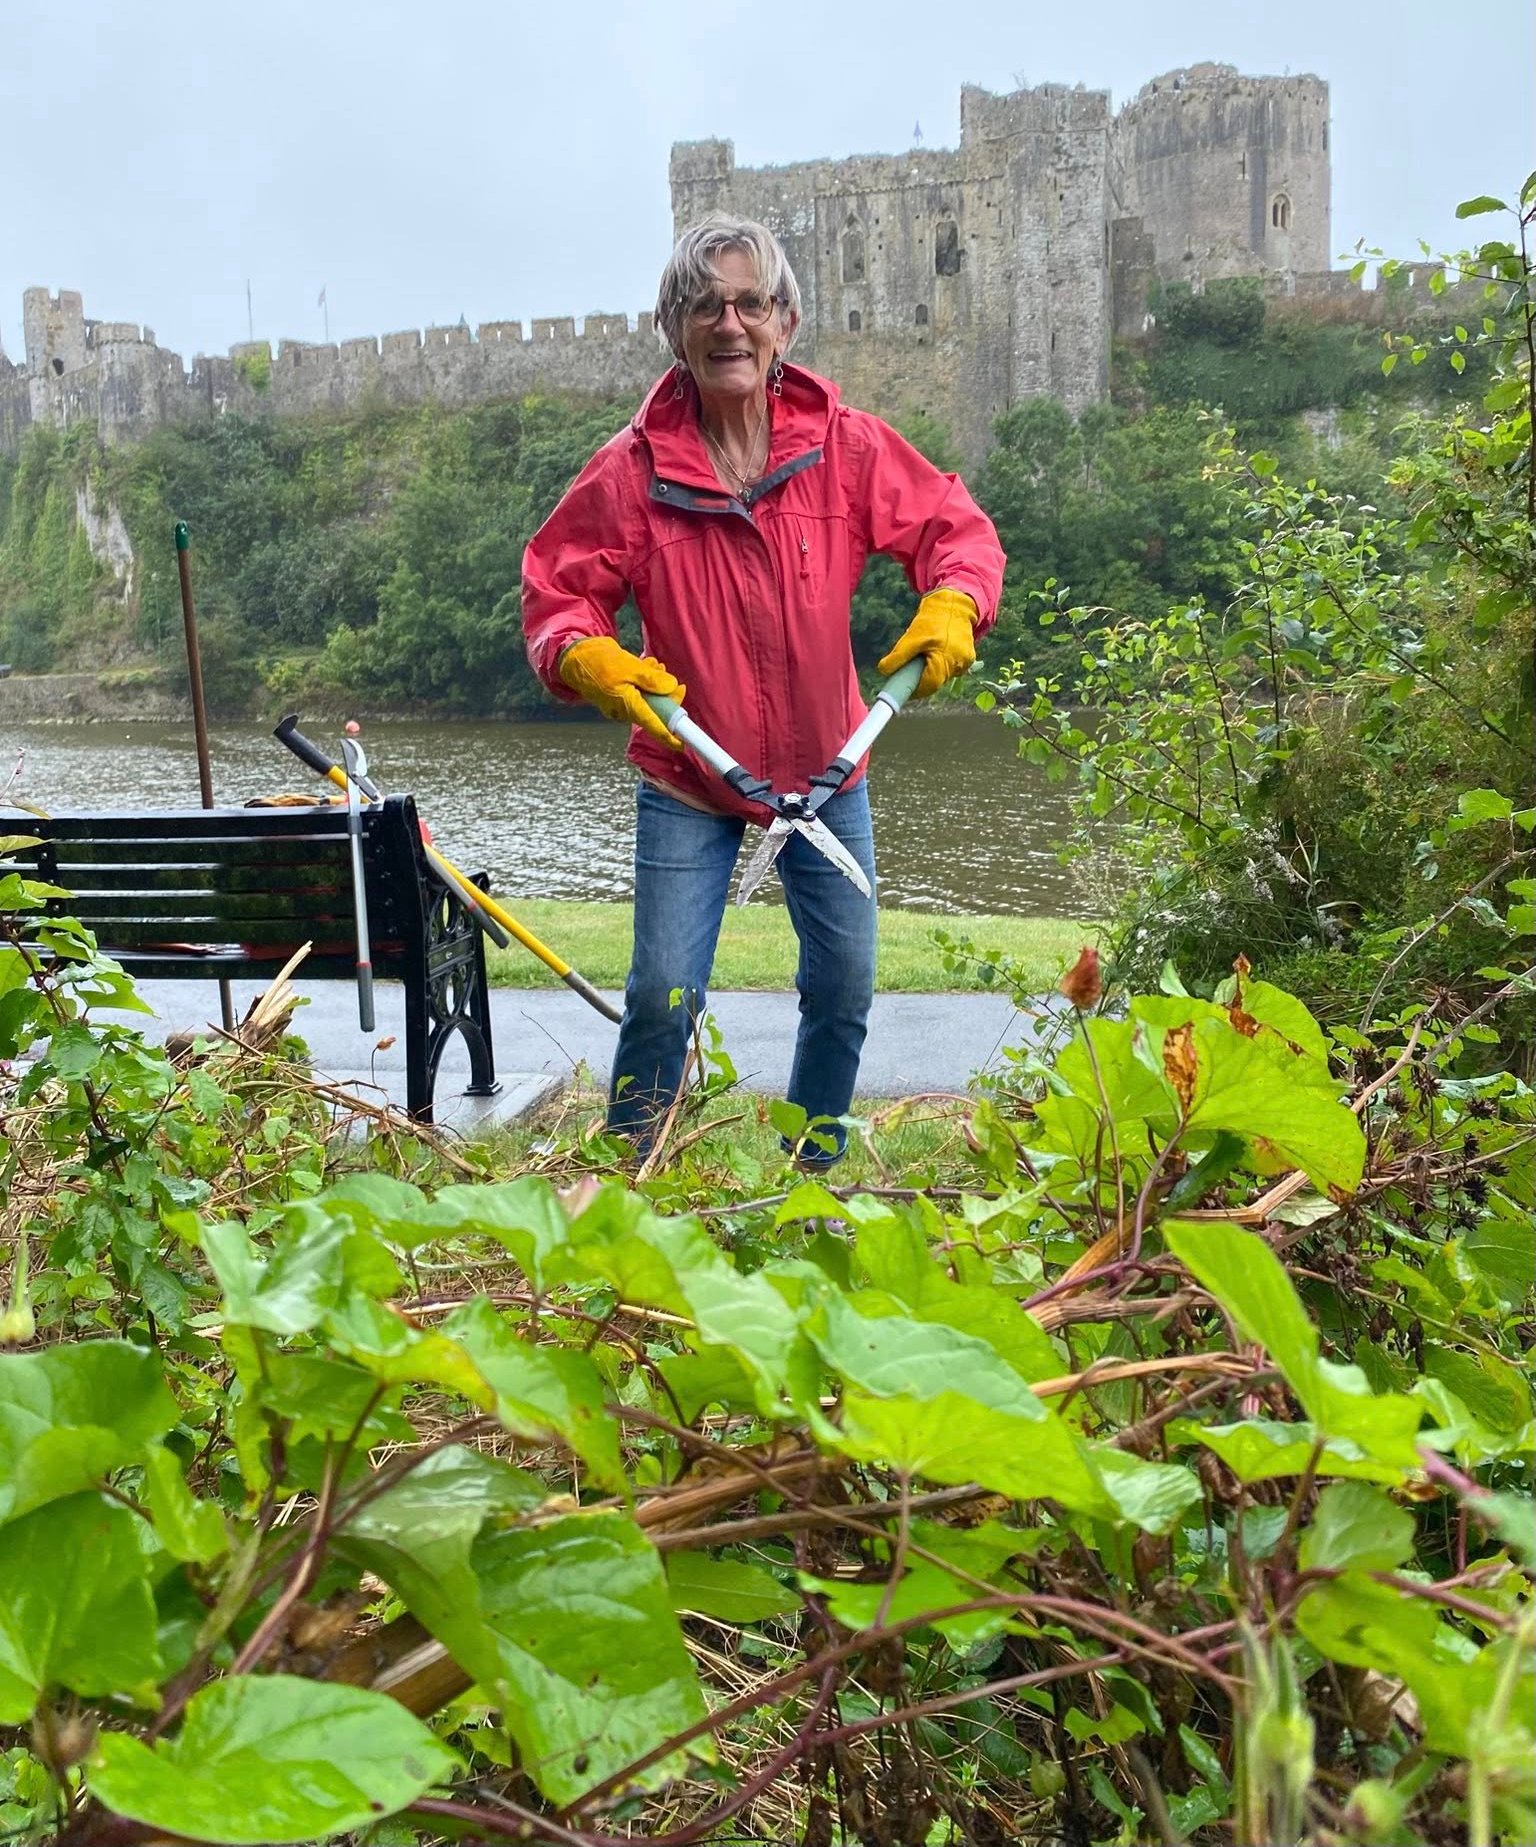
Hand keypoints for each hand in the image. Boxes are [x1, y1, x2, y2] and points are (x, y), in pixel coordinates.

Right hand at [559, 637, 685, 749]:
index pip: (652, 724)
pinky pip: (637, 692)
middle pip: (653, 711)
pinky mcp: (618, 695)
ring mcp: (620, 703)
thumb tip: (671, 686)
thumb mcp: (629, 667)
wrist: (575, 657)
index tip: (682, 743)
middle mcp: (624, 709)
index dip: (668, 735)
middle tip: (674, 682)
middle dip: (666, 697)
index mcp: (627, 705)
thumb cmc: (598, 662)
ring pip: (647, 699)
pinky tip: (644, 666)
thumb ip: (651, 679)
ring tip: (652, 665)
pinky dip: (644, 681)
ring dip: (654, 683)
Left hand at [876, 589, 977, 698]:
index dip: (914, 690)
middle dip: (922, 678)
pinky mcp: (968, 658)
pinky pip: (951, 668)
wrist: (954, 604)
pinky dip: (941, 664)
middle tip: (910, 668)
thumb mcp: (912, 637)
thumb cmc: (933, 619)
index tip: (903, 689)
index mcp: (945, 660)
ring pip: (943, 675)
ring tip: (925, 653)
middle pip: (936, 682)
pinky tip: (936, 650)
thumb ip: (898, 656)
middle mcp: (959, 664)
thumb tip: (883, 671)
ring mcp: (966, 662)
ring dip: (931, 670)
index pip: (929, 686)